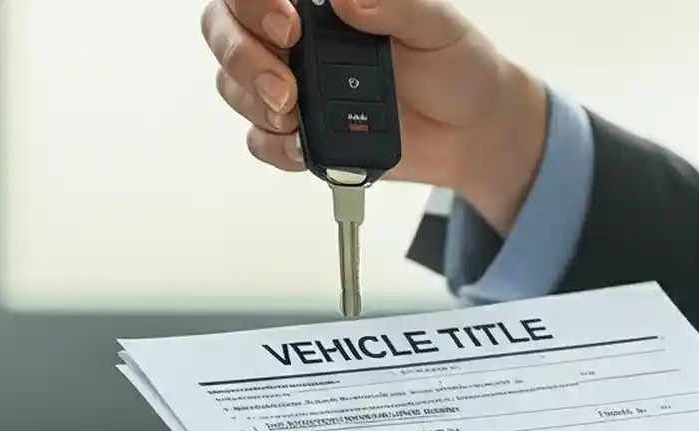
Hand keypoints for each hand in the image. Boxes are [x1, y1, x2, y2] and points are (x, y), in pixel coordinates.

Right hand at [200, 0, 548, 232]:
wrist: (473, 129)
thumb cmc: (455, 66)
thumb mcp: (437, 26)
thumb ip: (395, 6)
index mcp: (321, 4)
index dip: (255, 6)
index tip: (289, 27)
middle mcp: (296, 41)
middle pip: (225, 35)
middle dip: (243, 60)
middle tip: (285, 87)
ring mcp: (295, 87)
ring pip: (235, 88)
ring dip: (255, 105)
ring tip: (295, 117)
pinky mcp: (302, 134)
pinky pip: (261, 142)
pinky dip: (274, 148)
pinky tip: (301, 148)